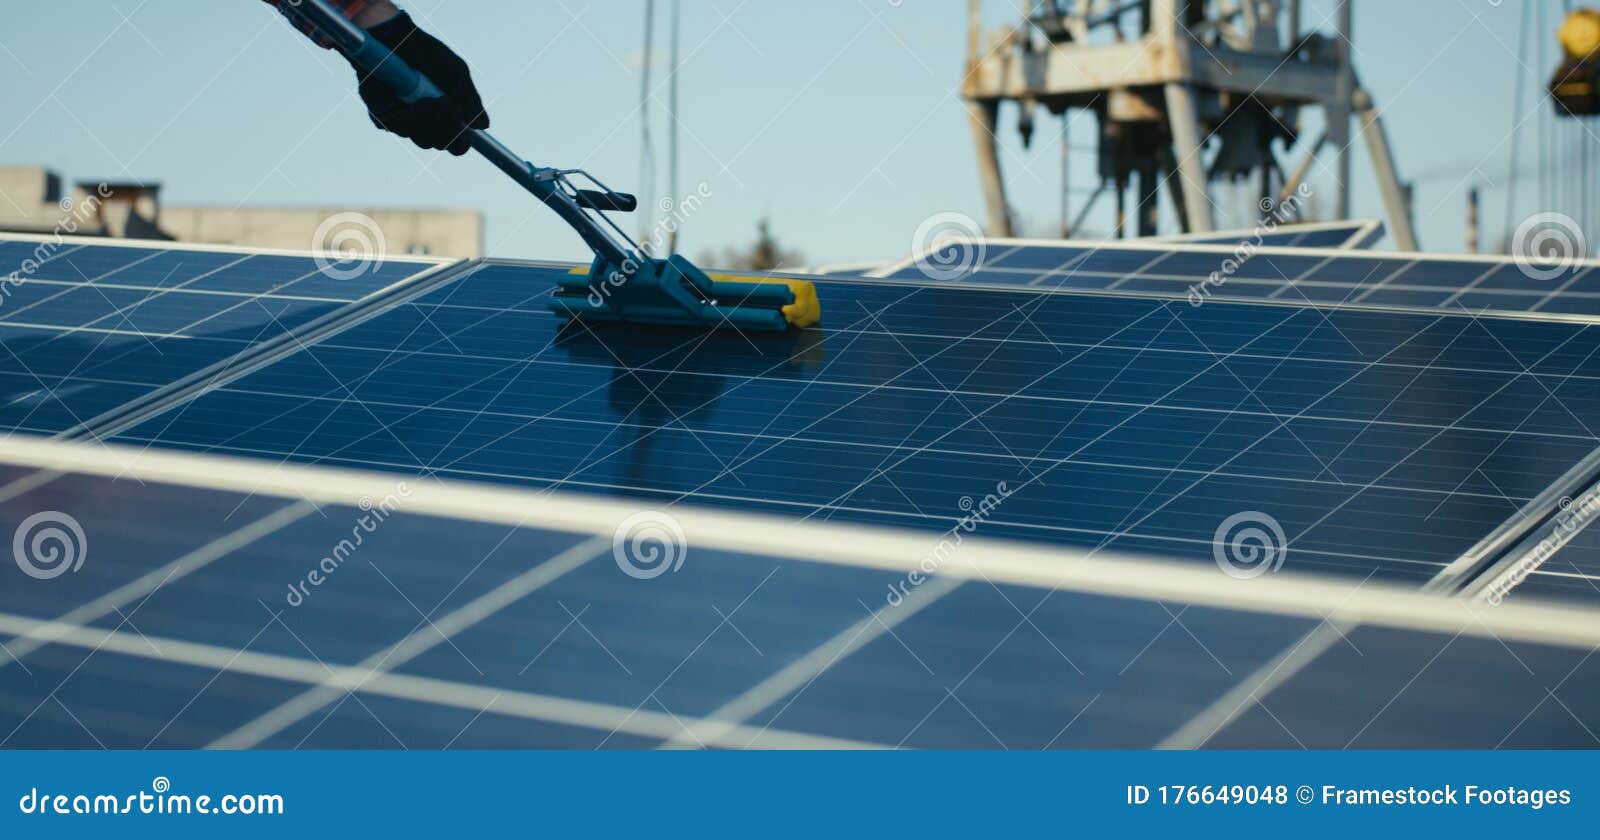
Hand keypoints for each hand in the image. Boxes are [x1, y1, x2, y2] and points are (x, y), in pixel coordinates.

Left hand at [357, 13, 488, 154]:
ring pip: (421, 140)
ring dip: (431, 120)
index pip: (456, 143)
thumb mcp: (456, 74)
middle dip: (449, 129)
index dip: (462, 142)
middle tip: (450, 106)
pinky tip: (414, 98)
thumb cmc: (426, 52)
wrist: (393, 36)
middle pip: (440, 144)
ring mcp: (403, 120)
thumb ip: (469, 100)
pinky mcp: (382, 116)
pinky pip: (398, 128)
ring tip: (433, 99)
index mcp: (444, 115)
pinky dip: (410, 115)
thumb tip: (482, 126)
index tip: (467, 132)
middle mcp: (423, 121)